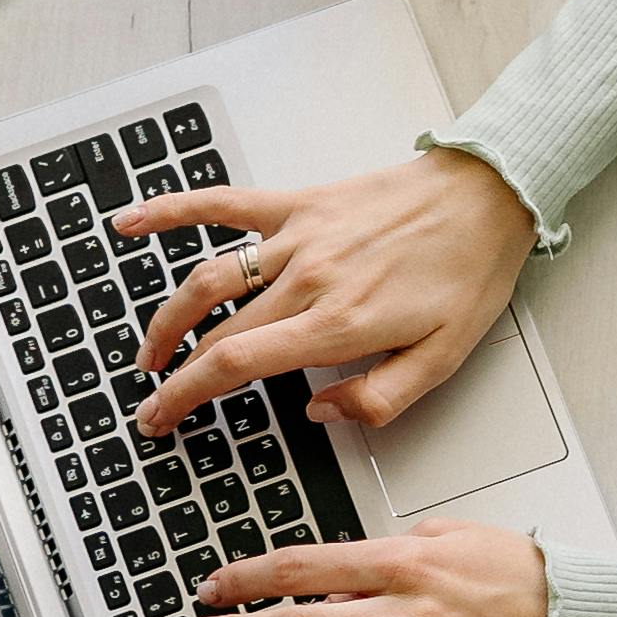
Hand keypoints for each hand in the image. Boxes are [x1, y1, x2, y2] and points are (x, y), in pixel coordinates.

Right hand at [113, 146, 537, 441]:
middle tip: (154, 405)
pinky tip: (130, 221)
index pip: (236, 365)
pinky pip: (224, 204)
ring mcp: (298, 236)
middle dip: (172, 374)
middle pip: (215, 331)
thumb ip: (378, 399)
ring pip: (209, 279)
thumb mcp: (442, 360)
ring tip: (149, 352)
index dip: (187, 396)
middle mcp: (308, 278)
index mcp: (338, 323)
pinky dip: (172, 209)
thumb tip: (317, 412)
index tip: (162, 418)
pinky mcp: (299, 204)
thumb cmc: (468, 274)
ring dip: (167, 318)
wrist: (487, 197)